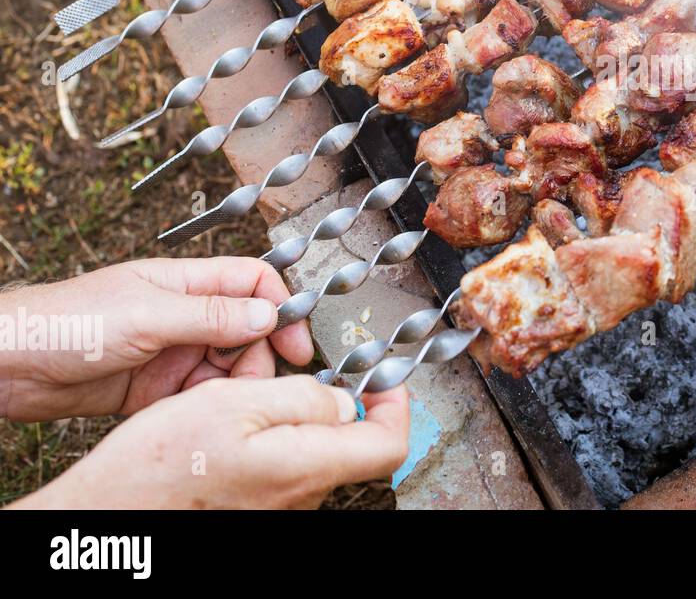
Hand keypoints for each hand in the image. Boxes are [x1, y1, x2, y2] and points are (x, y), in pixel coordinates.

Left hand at [0, 257, 313, 420]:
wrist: (10, 366)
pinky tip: (195, 412)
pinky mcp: (153, 387)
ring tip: (220, 400)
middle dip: (258, 356)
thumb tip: (266, 314)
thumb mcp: (148, 314)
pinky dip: (204, 405)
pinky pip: (197, 396)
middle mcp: (183, 316)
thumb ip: (211, 316)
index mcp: (185, 283)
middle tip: (254, 381)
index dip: (279, 308)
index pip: (253, 282)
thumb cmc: (65, 321)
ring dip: (231, 385)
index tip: (295, 341)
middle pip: (247, 331)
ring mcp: (170, 352)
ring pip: (226, 367)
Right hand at [12, 376, 408, 508]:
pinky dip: (268, 438)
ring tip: (248, 397)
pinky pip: (280, 467)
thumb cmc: (156, 468)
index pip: (389, 444)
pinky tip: (230, 425)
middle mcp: (299, 497)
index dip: (395, 404)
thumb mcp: (232, 404)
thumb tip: (343, 398)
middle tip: (301, 373)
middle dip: (333, 401)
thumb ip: (299, 398)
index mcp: (305, 468)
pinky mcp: (253, 509)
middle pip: (349, 445)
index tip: (383, 377)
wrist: (106, 516)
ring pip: (311, 452)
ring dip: (294, 418)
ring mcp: (277, 508)